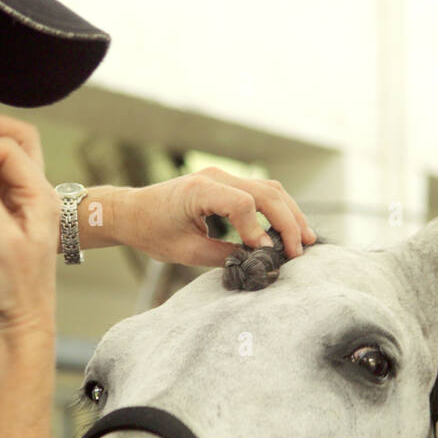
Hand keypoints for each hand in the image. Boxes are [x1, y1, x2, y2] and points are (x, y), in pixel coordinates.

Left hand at [113, 167, 316, 266]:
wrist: (132, 212)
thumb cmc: (152, 232)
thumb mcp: (185, 252)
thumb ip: (222, 255)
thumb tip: (256, 261)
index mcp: (200, 190)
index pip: (243, 203)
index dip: (259, 230)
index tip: (266, 254)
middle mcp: (214, 176)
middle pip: (266, 192)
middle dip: (288, 221)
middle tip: (301, 250)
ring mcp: (222, 176)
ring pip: (269, 188)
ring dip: (289, 213)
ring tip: (305, 239)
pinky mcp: (225, 183)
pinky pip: (260, 191)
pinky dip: (277, 209)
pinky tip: (288, 229)